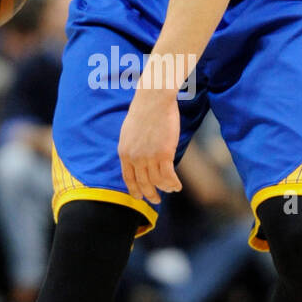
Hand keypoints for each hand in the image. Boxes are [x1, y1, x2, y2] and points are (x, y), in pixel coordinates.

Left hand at [118, 90, 181, 205]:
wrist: (154, 99)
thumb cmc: (144, 111)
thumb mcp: (129, 132)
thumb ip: (132, 147)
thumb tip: (136, 159)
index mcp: (124, 152)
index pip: (128, 178)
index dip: (134, 190)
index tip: (139, 197)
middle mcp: (135, 158)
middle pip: (143, 183)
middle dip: (150, 195)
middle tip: (155, 201)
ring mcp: (149, 157)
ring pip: (157, 181)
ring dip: (165, 188)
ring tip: (171, 190)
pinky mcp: (164, 154)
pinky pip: (168, 176)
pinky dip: (173, 184)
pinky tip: (178, 186)